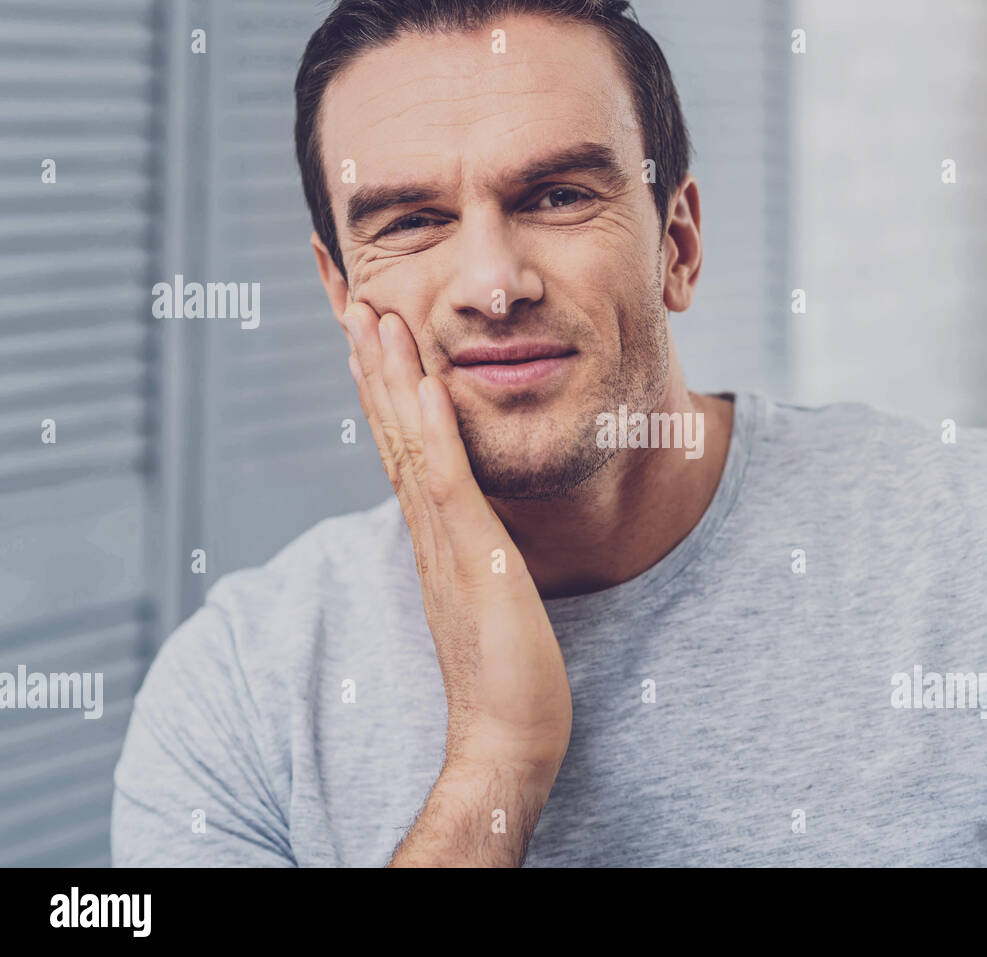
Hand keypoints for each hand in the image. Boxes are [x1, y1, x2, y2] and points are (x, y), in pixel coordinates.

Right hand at [339, 300, 572, 784]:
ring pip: (407, 444)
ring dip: (390, 376)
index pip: (402, 449)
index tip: (373, 336)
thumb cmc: (509, 676)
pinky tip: (424, 379)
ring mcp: (444, 542)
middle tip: (355, 301)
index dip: (384, 390)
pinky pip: (447, 481)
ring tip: (375, 314)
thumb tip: (481, 535)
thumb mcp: (490, 597)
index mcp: (434, 536)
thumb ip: (478, 559)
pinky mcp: (473, 558)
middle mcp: (428, 531)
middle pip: (390, 434)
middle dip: (373, 365)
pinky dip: (432, 428)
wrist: (508, 737)